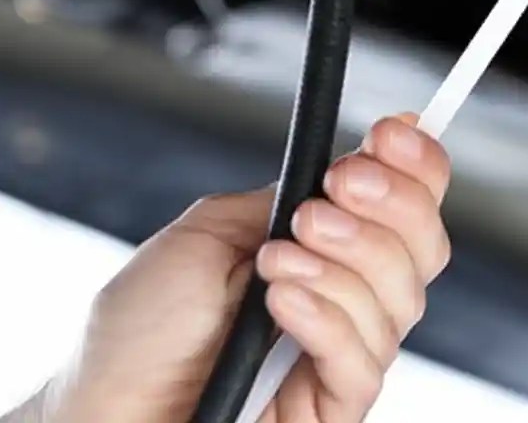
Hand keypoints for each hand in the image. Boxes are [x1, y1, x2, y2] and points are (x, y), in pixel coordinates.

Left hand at [38, 115, 450, 422]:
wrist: (103, 411)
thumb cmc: (139, 336)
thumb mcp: (204, 234)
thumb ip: (279, 198)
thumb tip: (345, 162)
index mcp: (324, 254)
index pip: (405, 209)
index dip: (415, 167)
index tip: (389, 133)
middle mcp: (346, 301)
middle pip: (425, 249)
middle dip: (389, 208)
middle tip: (327, 199)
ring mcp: (342, 355)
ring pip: (400, 301)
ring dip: (339, 266)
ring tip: (274, 262)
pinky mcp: (332, 408)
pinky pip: (364, 363)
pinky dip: (328, 321)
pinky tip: (282, 304)